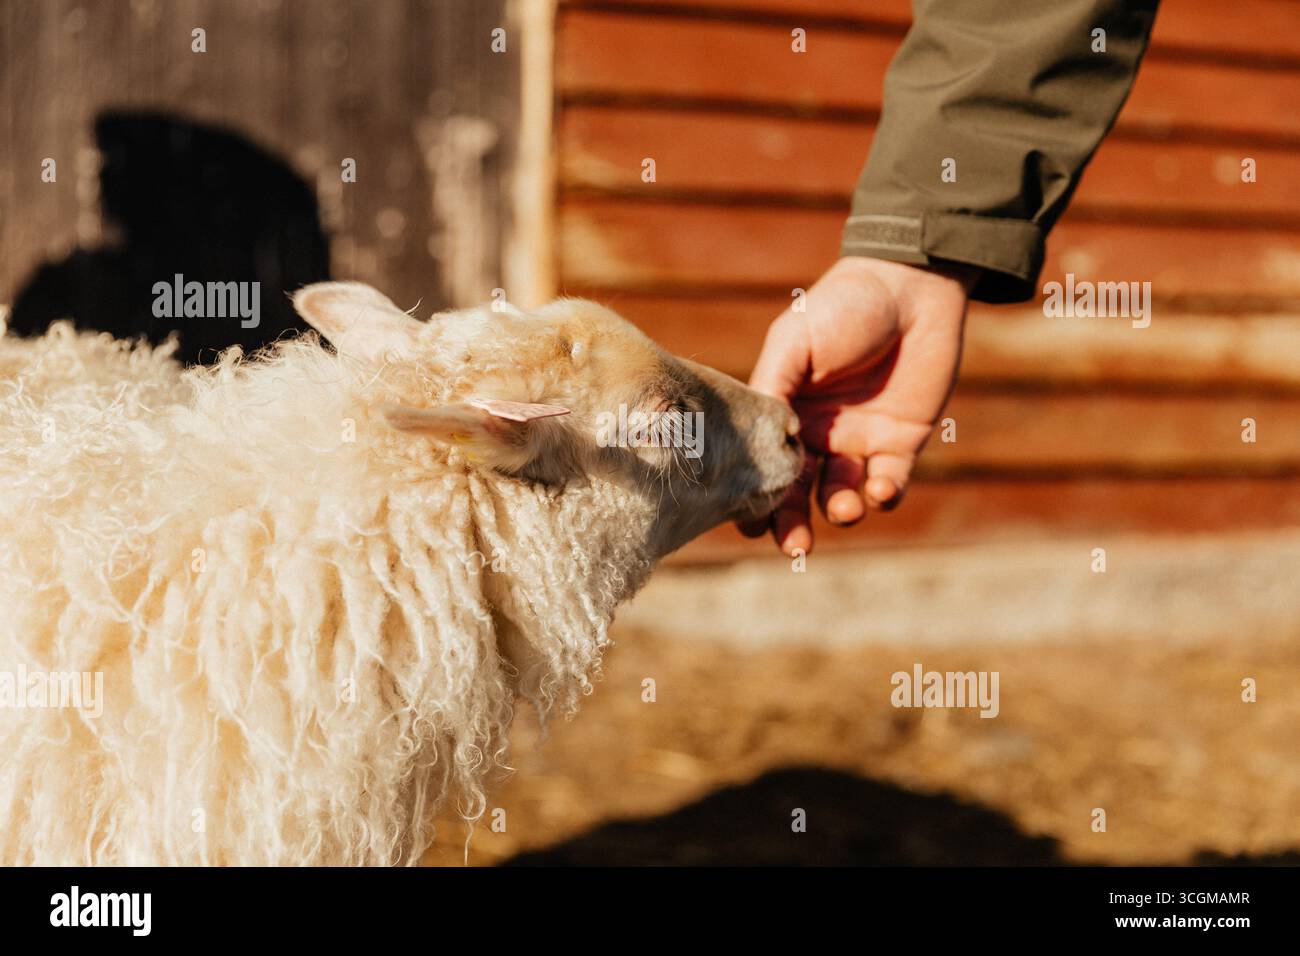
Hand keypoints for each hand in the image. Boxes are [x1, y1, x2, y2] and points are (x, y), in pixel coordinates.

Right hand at [740, 256, 976, 554]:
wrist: (911, 288)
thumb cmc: (843, 306)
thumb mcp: (795, 340)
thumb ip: (772, 386)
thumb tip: (754, 438)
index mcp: (783, 412)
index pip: (762, 465)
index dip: (753, 498)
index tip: (747, 524)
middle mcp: (816, 435)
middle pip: (796, 493)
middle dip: (791, 523)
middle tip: (794, 547)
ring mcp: (859, 442)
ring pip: (841, 495)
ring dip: (839, 510)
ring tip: (841, 509)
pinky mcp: (902, 443)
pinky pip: (889, 482)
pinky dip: (883, 494)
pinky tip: (879, 490)